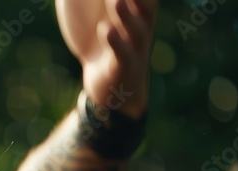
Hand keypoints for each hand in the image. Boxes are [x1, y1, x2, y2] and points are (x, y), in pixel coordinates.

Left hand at [56, 0, 155, 117]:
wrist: (109, 94)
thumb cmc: (101, 50)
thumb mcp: (96, 17)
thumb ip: (92, 3)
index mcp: (136, 9)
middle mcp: (140, 27)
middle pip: (146, 6)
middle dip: (137, 0)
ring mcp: (135, 49)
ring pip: (136, 30)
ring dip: (126, 16)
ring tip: (116, 1)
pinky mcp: (123, 70)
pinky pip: (123, 56)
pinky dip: (116, 44)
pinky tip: (105, 31)